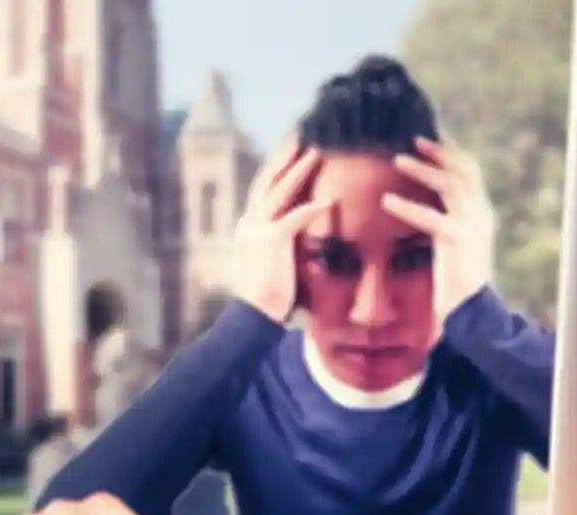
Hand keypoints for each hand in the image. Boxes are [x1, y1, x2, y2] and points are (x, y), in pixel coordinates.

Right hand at [230, 139, 332, 322]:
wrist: (251, 315)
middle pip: (267, 181)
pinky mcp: (271, 242)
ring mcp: (257, 230)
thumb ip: (280, 244)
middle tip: (299, 138)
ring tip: (315, 153)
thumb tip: (300, 237)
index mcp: (248, 226)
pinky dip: (311, 208)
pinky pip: (294, 218)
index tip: (289, 152)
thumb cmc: (265, 296)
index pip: (262, 190)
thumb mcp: (269, 262)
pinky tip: (328, 200)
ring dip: (298, 171)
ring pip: (280, 192)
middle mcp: (249, 223)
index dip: (275, 170)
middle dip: (283, 157)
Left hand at [383, 136, 495, 330]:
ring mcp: (473, 226)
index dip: (451, 153)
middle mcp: (482, 215)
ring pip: (451, 185)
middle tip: (413, 140)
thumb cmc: (457, 281)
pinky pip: (432, 218)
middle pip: (464, 170)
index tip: (429, 139)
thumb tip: (423, 202)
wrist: (473, 312)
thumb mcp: (453, 244)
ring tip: (397, 160)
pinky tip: (387, 201)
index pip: (471, 172)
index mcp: (481, 213)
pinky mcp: (459, 242)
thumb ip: (444, 220)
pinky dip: (408, 207)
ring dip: (423, 170)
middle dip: (439, 152)